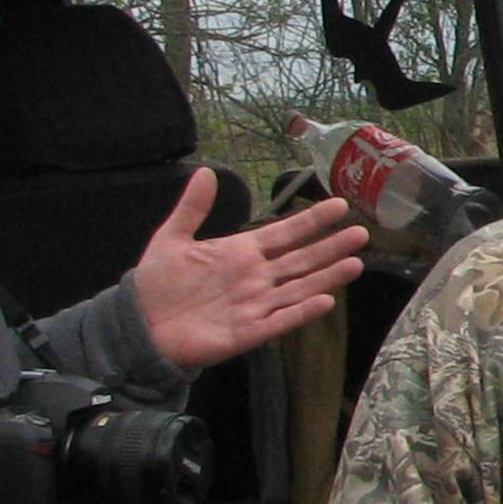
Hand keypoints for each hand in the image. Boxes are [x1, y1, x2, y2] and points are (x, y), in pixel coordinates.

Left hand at [129, 173, 368, 368]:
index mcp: (242, 253)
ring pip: (299, 289)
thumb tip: (206, 171)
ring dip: (327, 278)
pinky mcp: (247, 333)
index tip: (339, 205)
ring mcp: (255, 306)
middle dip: (331, 247)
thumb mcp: (172, 238)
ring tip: (355, 265)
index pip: (284, 233)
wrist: (140, 325)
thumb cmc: (157, 283)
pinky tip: (325, 302)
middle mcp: (256, 278)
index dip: (311, 220)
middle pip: (301, 260)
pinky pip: (280, 321)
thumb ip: (192, 208)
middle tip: (362, 233)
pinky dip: (301, 313)